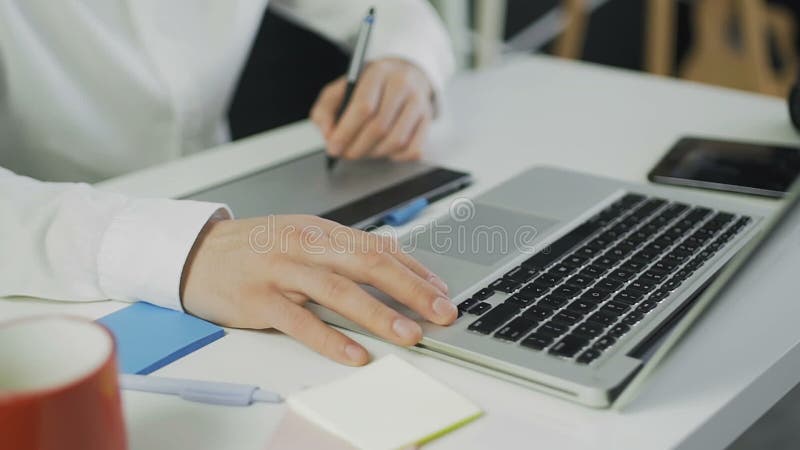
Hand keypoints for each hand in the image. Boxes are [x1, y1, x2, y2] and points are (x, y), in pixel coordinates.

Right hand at [180, 215, 455, 365]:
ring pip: (338, 291)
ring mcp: (282, 271)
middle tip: (441, 312)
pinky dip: (330, 339)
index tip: (441, 291)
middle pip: (368, 264)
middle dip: (411, 289)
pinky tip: (354, 354)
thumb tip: (392, 263)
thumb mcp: (302, 237)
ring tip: (409, 334)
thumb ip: (343, 251)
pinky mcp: (259, 299)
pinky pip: (300, 322)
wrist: (196, 253)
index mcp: (321, 231)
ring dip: (379, 314)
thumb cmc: (257, 248)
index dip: (414, 270)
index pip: (379, 247)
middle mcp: (306, 246)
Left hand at [310, 58, 434, 161]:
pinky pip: (413, 150)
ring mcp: (418, 103)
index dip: (346, 132)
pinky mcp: (427, 120)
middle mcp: (402, 85)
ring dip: (375, 153)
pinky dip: (396, 157)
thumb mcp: (342, 88)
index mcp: (378, 72)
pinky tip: (384, 149)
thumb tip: (328, 134)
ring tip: (363, 150)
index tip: (334, 147)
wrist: (405, 73)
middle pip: (379, 127)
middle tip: (345, 154)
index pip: (364, 107)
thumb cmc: (369, 86)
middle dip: (358, 147)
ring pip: (396, 141)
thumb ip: (326, 109)